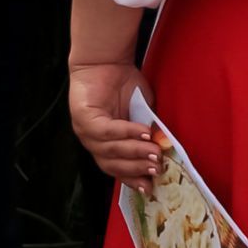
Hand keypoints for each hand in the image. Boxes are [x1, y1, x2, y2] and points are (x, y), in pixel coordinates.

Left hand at [69, 62, 161, 184]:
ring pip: (109, 150)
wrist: (106, 59)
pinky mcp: (83, 117)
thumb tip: (164, 147)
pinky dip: (125, 132)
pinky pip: (106, 131)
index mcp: (104, 145)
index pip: (116, 169)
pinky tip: (142, 131)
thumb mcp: (142, 112)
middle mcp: (92, 142)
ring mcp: (85, 132)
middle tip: (157, 168)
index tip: (150, 188)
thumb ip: (148, 130)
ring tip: (154, 151)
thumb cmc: (123, 85)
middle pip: (111, 165)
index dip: (132, 179)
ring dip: (133, 152)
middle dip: (136, 168)